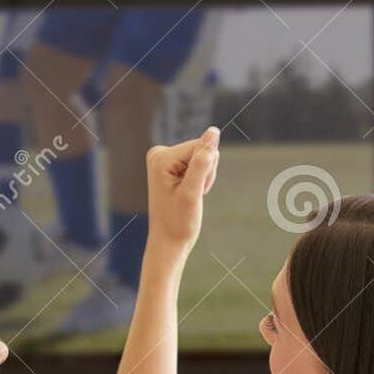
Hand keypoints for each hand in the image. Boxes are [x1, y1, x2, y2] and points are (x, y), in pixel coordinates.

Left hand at [145, 126, 220, 256]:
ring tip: (189, 196)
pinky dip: (200, 180)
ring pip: (203, 157)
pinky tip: (188, 193)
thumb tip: (214, 132)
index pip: (201, 147)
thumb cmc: (179, 222)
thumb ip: (203, 161)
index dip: (206, 170)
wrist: (168, 241)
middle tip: (192, 195)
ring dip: (203, 178)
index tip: (193, 190)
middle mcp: (159, 153)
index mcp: (161, 157)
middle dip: (205, 173)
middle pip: (202, 150)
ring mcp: (164, 158)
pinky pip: (199, 163)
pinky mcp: (171, 164)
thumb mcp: (193, 192)